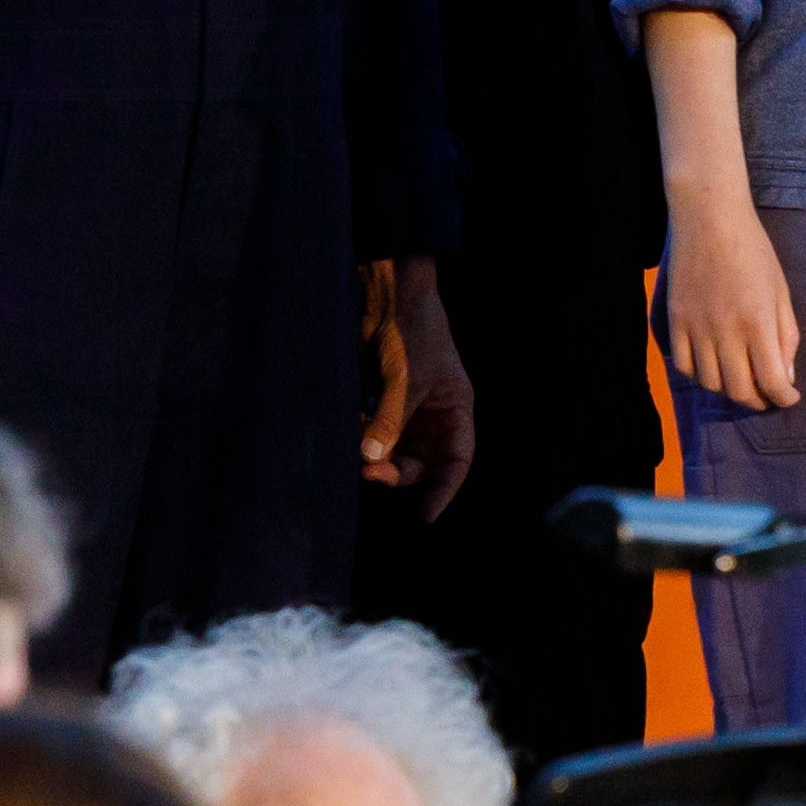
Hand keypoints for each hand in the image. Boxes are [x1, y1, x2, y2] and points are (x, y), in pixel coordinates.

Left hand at [361, 260, 478, 515]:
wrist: (388, 290)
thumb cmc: (412, 329)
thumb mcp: (404, 378)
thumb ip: (389, 421)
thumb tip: (371, 460)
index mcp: (455, 408)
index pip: (457, 461)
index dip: (445, 490)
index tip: (426, 516)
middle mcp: (434, 413)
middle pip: (420, 462)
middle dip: (395, 469)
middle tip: (367, 469)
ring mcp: (407, 407)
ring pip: (392, 449)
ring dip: (372, 450)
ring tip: (352, 436)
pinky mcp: (381, 399)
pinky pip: (373, 430)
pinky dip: (360, 432)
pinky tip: (347, 420)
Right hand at [660, 183, 798, 413]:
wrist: (708, 217)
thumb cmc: (753, 250)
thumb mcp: (780, 290)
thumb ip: (785, 335)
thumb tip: (786, 375)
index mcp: (758, 321)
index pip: (772, 380)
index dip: (784, 398)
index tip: (789, 397)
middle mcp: (725, 330)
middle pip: (740, 390)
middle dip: (758, 401)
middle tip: (767, 396)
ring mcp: (696, 327)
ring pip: (710, 382)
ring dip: (729, 390)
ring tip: (742, 382)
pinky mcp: (676, 320)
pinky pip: (684, 365)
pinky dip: (700, 375)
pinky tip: (713, 367)